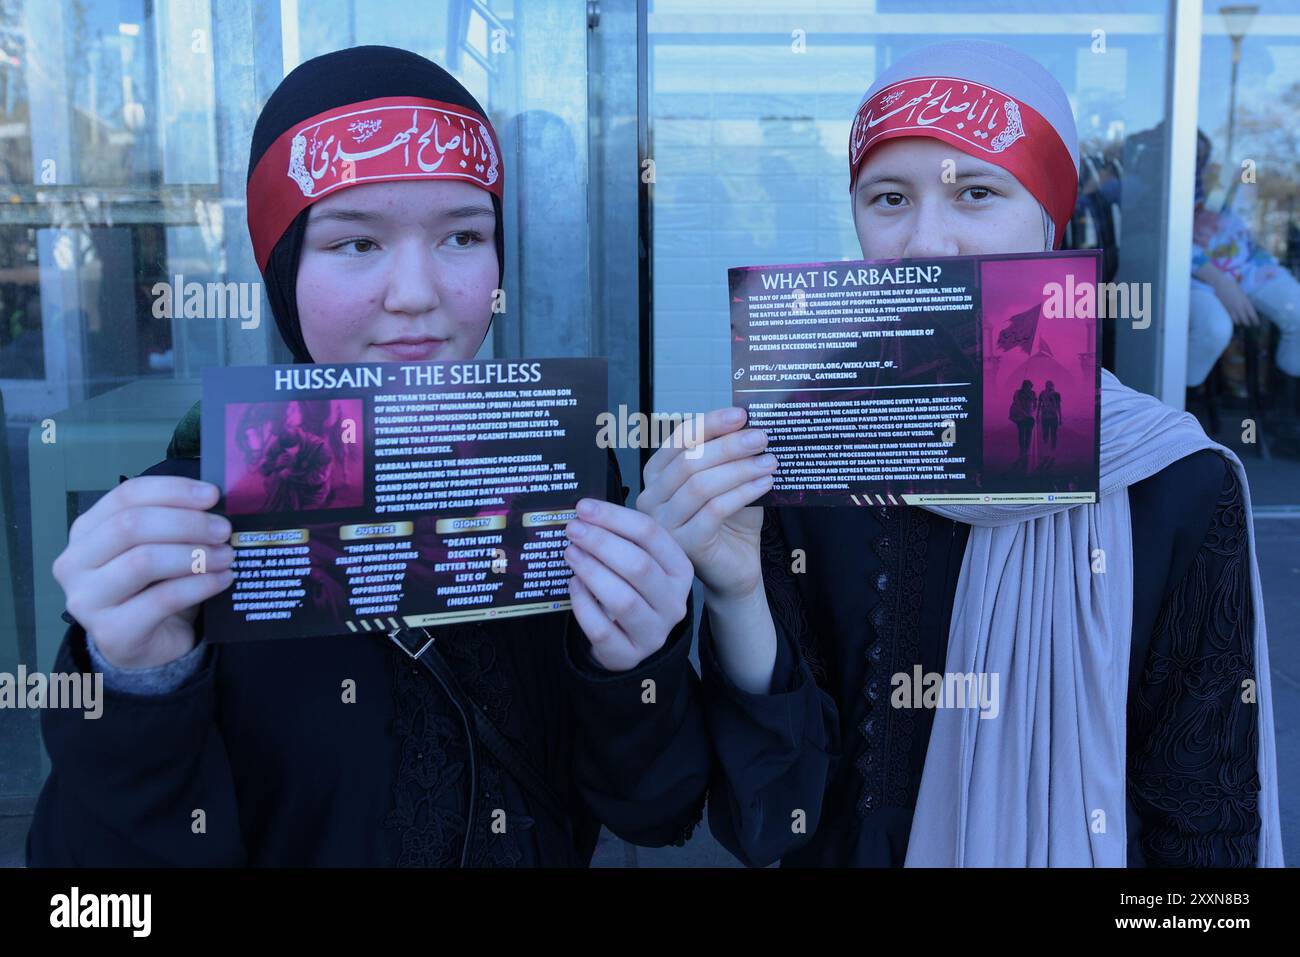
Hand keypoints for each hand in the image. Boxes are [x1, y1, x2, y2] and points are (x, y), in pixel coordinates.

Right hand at [52, 476, 234, 668]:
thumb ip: (174, 522)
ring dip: (195, 555)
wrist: (146, 644)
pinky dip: (200, 585)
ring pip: (144, 561)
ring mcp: (88, 599)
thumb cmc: (152, 587)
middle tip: (223, 530)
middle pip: (131, 525)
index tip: (211, 495)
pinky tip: (222, 580)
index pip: (125, 496)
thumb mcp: (158, 548)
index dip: (172, 490)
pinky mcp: (111, 631)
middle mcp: (75, 562)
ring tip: (226, 557)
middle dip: (187, 523)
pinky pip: (163, 599)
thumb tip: (215, 502)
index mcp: (86, 530)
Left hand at [564, 498, 694, 671]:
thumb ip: (620, 537)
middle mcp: (674, 602)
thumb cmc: (632, 587)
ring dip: (592, 571)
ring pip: (623, 600)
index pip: (652, 535)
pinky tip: (572, 584)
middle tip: (573, 529)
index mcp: (680, 570)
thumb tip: (586, 511)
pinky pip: (602, 629)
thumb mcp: (639, 558)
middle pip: (639, 566)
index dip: (615, 518)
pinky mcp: (629, 654)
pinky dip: (583, 604)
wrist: (630, 638)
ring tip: (570, 553)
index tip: (584, 507)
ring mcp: (654, 632)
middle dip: (601, 543)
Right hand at [635, 407, 775, 602]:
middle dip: (729, 446)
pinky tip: (764, 484)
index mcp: (656, 474)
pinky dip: (742, 493)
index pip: (679, 440)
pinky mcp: (685, 544)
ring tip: (769, 461)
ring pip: (700, 485)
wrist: (735, 568)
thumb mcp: (728, 480)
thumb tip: (749, 422)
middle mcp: (650, 498)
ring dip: (739, 469)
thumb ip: (728, 455)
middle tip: (761, 438)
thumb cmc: (729, 521)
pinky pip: (714, 510)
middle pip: (689, 461)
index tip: (741, 414)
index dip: (710, 424)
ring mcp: (664, 524)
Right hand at [1209, 271, 1259, 327]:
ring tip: (1242, 324)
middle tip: (1249, 326)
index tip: (1257, 324)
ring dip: (1240, 323)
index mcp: (1246, 302)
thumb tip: (1247, 307)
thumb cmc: (1233, 286)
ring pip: (1238, 320)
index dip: (1255, 321)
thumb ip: (1245, 301)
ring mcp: (1232, 309)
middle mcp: (1240, 307)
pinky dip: (1234, 320)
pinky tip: (1235, 321)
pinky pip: (1231, 317)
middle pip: (1245, 319)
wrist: (1222, 284)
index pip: (1252, 315)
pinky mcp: (1226, 309)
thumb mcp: (1242, 294)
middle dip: (1248, 324)